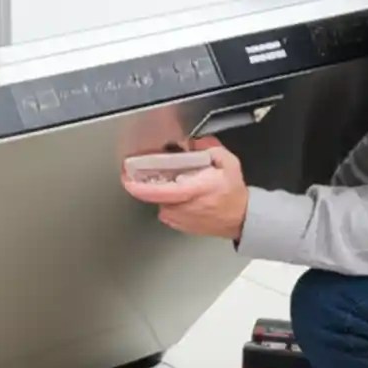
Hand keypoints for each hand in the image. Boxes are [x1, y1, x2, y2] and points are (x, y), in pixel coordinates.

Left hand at [120, 136, 249, 240]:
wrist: (240, 218)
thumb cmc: (233, 194)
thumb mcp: (228, 163)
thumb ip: (210, 148)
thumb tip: (194, 142)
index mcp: (194, 190)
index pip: (158, 191)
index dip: (138, 185)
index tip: (126, 176)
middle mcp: (183, 207)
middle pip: (154, 193)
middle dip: (152, 180)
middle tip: (157, 171)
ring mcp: (179, 218)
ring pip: (159, 200)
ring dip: (163, 190)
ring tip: (178, 183)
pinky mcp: (178, 224)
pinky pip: (165, 209)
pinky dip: (168, 200)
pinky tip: (181, 195)